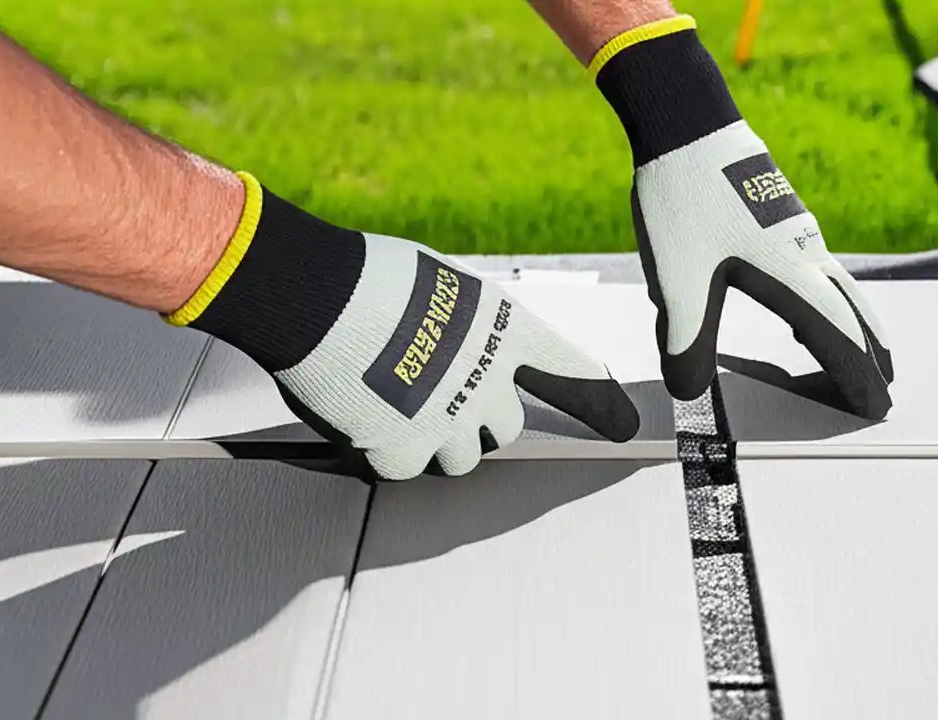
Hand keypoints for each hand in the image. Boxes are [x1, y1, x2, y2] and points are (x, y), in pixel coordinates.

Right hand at [166, 174, 638, 479]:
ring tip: (395, 403)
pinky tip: (366, 416)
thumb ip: (466, 331)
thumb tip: (458, 355)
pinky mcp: (403, 451)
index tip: (624, 426)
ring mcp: (448, 421)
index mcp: (505, 331)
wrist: (313, 294)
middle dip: (478, 420)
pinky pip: (406, 468)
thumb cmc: (369, 277)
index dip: (599, 402)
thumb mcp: (442, 289)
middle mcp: (488, 382)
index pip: (569, 372)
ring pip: (459, 458)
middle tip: (440, 399)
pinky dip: (388, 451)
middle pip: (506, 430)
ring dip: (434, 439)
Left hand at [633, 121, 893, 416]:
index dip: (855, 376)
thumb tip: (687, 390)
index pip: (835, 336)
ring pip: (842, 286)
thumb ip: (685, 339)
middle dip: (871, 355)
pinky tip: (813, 295)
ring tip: (868, 349)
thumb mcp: (676, 279)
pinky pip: (822, 267)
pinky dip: (834, 296)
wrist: (685, 123)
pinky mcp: (780, 215)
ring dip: (858, 324)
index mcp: (787, 273)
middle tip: (886, 389)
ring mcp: (795, 231)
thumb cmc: (683, 198)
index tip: (873, 406)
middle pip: (854, 311)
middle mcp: (804, 252)